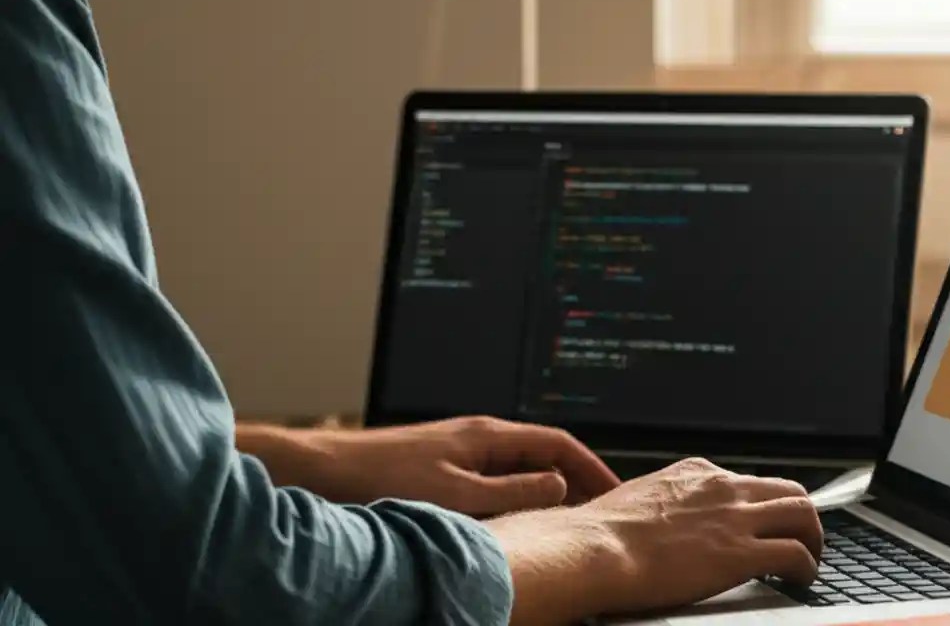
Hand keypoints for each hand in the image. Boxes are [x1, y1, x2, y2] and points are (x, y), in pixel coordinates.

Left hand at [299, 417, 619, 515]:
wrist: (325, 470)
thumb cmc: (385, 478)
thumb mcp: (458, 494)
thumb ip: (513, 492)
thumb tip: (560, 487)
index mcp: (489, 435)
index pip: (559, 445)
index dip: (593, 468)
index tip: (617, 492)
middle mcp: (479, 437)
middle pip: (544, 454)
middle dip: (577, 479)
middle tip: (601, 510)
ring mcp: (461, 450)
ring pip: (520, 468)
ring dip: (547, 490)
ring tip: (568, 519)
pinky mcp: (443, 466)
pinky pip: (496, 478)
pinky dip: (518, 496)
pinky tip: (517, 519)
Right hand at [486, 457, 821, 625]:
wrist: (595, 548)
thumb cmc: (602, 532)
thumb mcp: (638, 500)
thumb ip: (663, 505)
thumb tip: (659, 524)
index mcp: (695, 473)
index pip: (746, 481)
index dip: (762, 504)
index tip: (762, 522)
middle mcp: (722, 487)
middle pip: (787, 489)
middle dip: (800, 515)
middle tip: (802, 539)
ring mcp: (734, 518)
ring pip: (803, 513)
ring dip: (813, 538)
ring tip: (810, 560)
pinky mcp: (741, 553)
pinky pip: (795, 554)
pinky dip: (807, 568)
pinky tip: (801, 581)